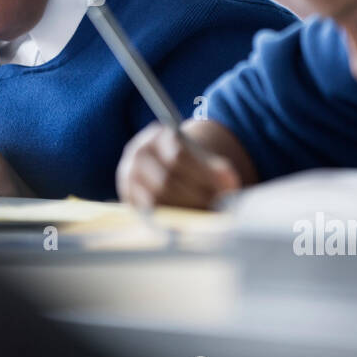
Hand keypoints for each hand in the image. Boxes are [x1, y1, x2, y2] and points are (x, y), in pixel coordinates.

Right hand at [117, 122, 240, 209]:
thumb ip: (218, 168)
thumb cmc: (190, 163)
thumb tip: (228, 183)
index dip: (203, 175)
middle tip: (218, 208)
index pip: (178, 156)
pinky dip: (170, 218)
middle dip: (196, 197)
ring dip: (185, 210)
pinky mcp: (128, 197)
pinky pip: (148, 212)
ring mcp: (128, 175)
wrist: (164, 166)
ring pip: (156, 198)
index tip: (225, 189)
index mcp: (158, 134)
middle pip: (166, 180)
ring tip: (207, 216)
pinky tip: (189, 222)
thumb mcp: (204, 158)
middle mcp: (138, 152)